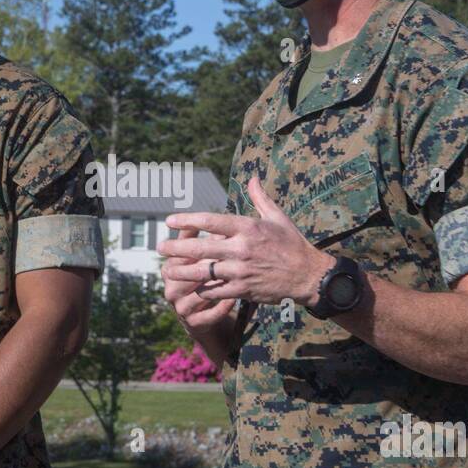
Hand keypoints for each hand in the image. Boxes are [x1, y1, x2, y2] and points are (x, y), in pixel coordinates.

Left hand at [159, 176, 333, 307]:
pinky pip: (216, 290)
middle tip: (159, 247)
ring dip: (182, 271)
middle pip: (200, 247)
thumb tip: (252, 177)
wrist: (308, 275)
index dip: (187, 219)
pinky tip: (193, 287)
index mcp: (248, 227)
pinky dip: (202, 289)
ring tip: (167, 270)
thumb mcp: (278, 217)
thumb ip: (260, 197)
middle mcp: (241, 248)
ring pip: (203, 271)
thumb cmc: (292, 244)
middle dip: (176, 248)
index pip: (210, 221)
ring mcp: (241, 271)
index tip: (169, 220)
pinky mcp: (243, 290)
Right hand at [160, 227, 236, 336]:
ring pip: (199, 293)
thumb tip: (210, 214)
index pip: (180, 251)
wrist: (206, 318)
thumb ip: (202, 235)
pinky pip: (209, 313)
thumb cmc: (206, 279)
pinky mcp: (193, 323)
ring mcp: (180, 307)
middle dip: (208, 262)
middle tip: (230, 253)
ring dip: (216, 285)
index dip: (198, 240)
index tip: (220, 233)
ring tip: (234, 276)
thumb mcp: (200, 258)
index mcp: (171, 267)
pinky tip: (235, 298)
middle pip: (187, 272)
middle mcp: (171, 287)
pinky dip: (222, 305)